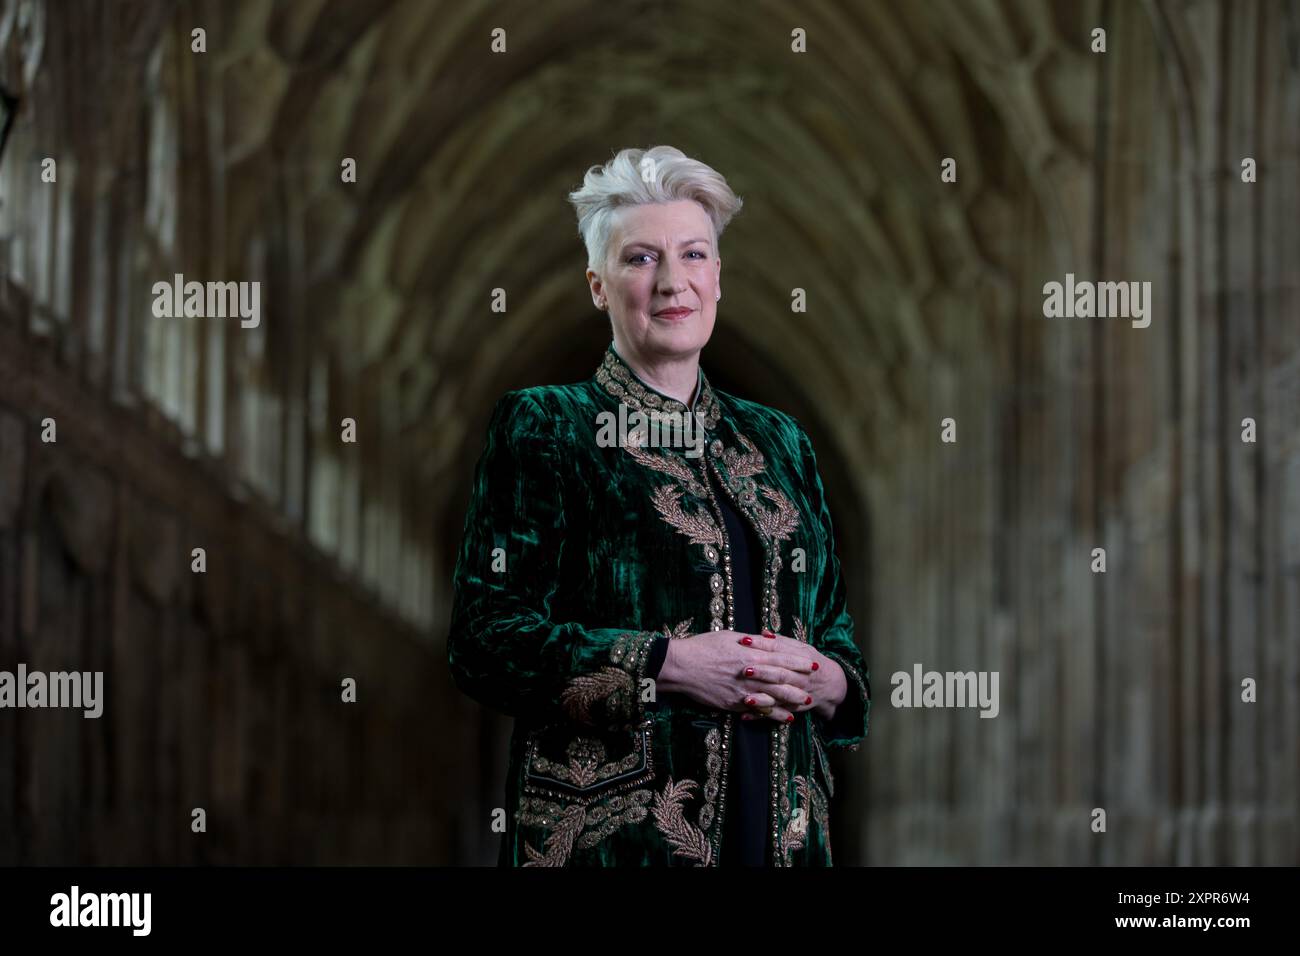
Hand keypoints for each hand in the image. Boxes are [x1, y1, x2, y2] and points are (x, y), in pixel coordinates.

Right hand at [655, 629, 817, 722]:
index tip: (812, 663)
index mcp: (749, 653)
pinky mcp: (733, 703)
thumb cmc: (703, 647)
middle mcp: (748, 673)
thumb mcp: (729, 637)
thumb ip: (751, 641)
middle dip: (799, 683)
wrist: (681, 666)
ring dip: (791, 700)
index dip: (798, 661)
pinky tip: (785, 717)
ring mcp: (741, 690)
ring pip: (772, 696)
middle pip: (780, 679)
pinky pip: (758, 710)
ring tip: (805, 702)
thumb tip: (768, 640)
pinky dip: (773, 714)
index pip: (780, 657)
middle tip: (814, 686)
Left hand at [744, 628, 846, 722]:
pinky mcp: (792, 708)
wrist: (831, 686)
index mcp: (801, 658)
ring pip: (779, 696)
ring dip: (762, 698)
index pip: (779, 649)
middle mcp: (800, 677)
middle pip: (780, 674)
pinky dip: (760, 715)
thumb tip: (763, 632)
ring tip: (746, 698)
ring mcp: (797, 694)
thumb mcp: (802, 648)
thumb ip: (782, 642)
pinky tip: (744, 716)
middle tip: (744, 669)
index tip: (744, 641)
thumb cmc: (812, 662)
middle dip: (763, 672)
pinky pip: (775, 713)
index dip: (762, 645)